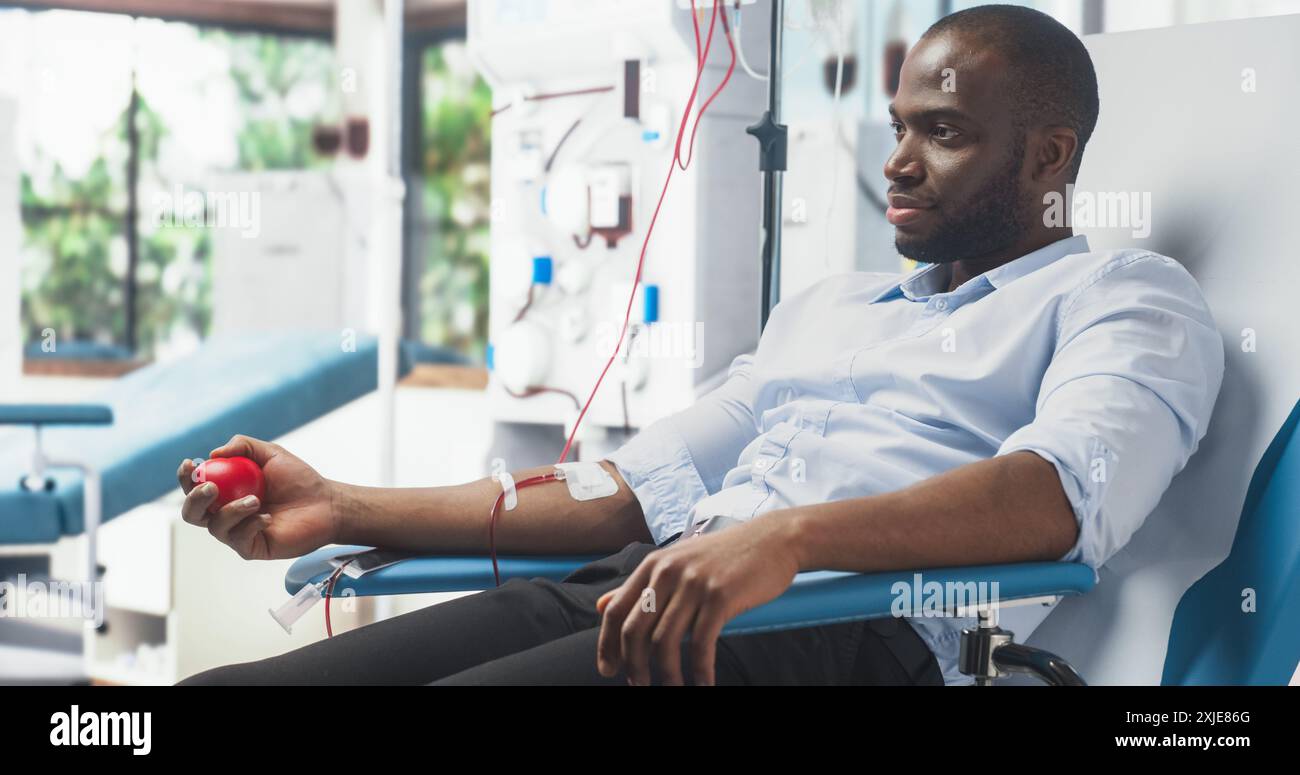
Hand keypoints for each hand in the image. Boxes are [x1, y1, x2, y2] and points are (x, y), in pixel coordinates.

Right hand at [176, 435, 338, 559]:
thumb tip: (212, 454)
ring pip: (215, 527)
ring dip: (231, 510)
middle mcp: (226, 513)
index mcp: (226, 491)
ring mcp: (237, 532)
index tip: (190, 464)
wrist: (325, 503)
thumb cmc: (299, 479)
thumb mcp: (270, 454)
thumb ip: (243, 446)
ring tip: (255, 500)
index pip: (195, 487)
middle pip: (192, 513)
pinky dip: (250, 525)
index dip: (186, 477)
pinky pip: (238, 539)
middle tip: (212, 487)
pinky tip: (268, 517)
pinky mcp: (252, 548)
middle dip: (194, 499)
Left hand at [594, 516, 800, 685]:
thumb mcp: (677, 562)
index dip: (607, 645)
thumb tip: (600, 606)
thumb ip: (640, 586)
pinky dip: (699, 671)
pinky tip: (704, 684)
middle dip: (633, 666)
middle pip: (635, 630)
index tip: (608, 670)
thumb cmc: (724, 556)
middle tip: (639, 685)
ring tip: (673, 688)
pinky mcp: (720, 597)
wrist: (772, 540)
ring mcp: (694, 584)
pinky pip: (700, 645)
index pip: (616, 610)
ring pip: (665, 642)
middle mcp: (668, 572)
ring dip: (667, 675)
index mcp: (653, 565)